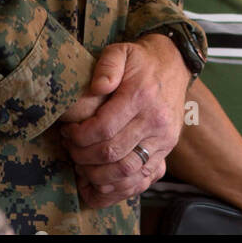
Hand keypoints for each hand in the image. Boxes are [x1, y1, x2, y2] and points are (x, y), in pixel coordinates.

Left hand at [59, 34, 189, 203]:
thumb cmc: (141, 61)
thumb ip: (107, 65)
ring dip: (97, 176)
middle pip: (112, 153)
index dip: (78, 136)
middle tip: (70, 149)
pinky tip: (98, 185)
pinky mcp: (166, 152)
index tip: (67, 132)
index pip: (103, 128)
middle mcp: (156, 121)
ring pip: (126, 173)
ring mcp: (164, 140)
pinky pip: (142, 181)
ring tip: (82, 166)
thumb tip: (98, 86)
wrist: (174, 66)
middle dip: (82, 156)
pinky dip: (117, 191)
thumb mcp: (121, 51)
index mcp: (142, 96)